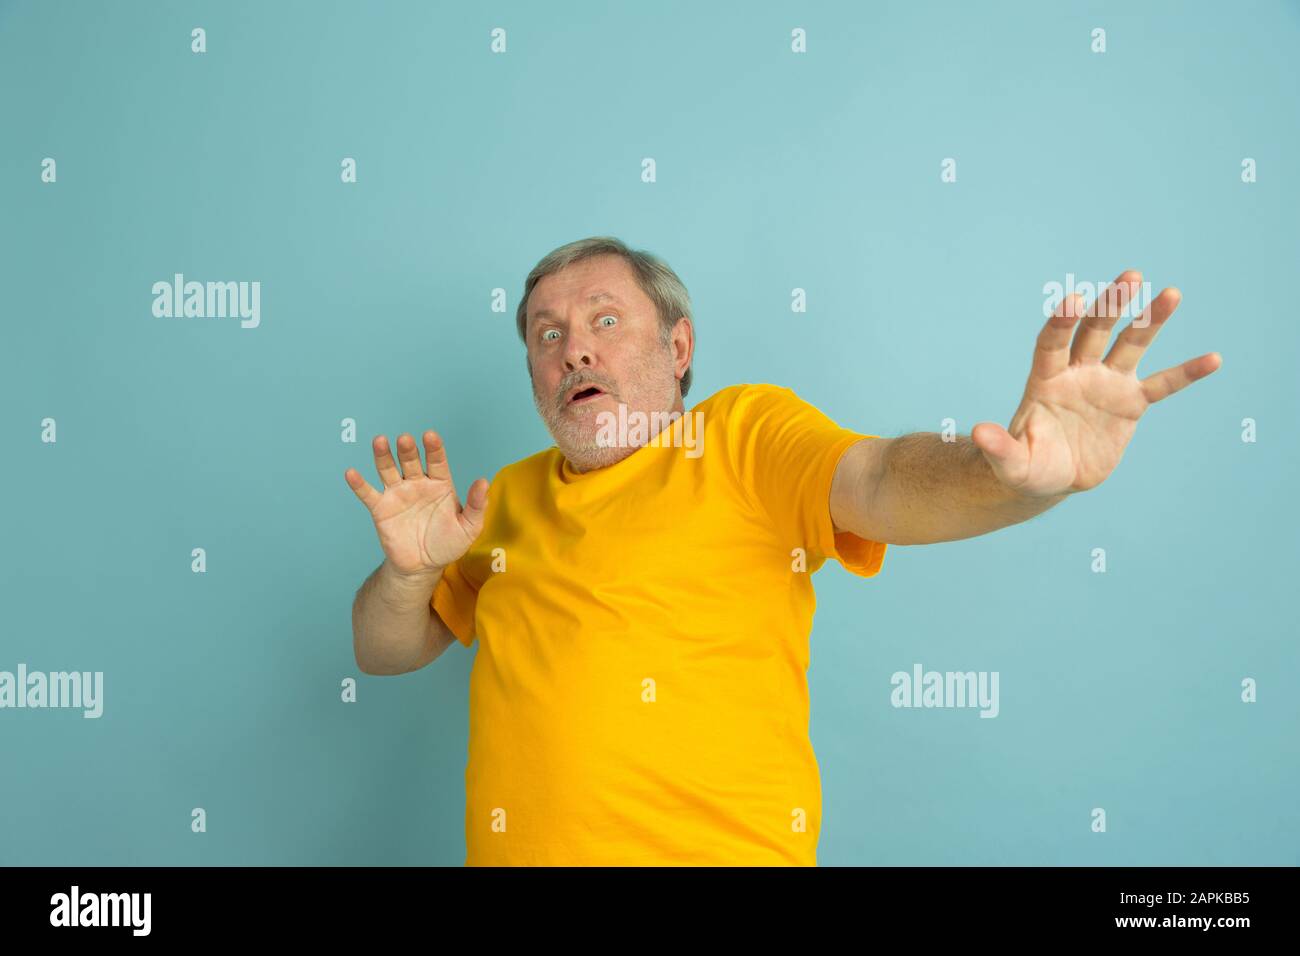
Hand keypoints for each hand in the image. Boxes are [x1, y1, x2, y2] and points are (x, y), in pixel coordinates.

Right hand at [344, 432, 489, 573]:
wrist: (422, 566)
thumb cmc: (447, 544)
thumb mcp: (468, 528)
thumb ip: (476, 505)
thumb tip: (484, 482)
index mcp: (439, 484)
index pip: (437, 461)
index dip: (434, 448)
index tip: (430, 436)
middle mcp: (417, 484)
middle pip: (410, 461)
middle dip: (407, 450)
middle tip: (404, 439)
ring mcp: (397, 494)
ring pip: (388, 470)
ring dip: (383, 456)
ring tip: (380, 441)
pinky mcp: (380, 509)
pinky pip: (368, 494)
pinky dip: (359, 484)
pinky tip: (351, 473)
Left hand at [971, 270, 1221, 496]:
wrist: (1052, 477)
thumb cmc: (1026, 467)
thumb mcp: (1010, 463)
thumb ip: (998, 447)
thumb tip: (979, 433)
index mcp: (1045, 380)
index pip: (1051, 343)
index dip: (1060, 322)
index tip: (1073, 300)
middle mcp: (1078, 372)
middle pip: (1094, 331)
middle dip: (1111, 305)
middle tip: (1131, 277)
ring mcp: (1106, 384)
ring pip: (1130, 345)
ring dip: (1150, 320)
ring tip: (1171, 294)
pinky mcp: (1130, 404)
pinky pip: (1162, 385)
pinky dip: (1186, 373)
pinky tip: (1213, 359)